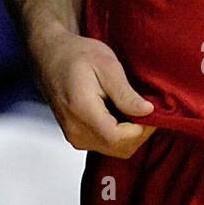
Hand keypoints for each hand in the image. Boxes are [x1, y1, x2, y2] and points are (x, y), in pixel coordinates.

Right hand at [36, 27, 155, 158]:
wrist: (50, 56)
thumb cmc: (76, 55)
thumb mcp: (106, 65)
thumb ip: (126, 93)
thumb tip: (147, 112)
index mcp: (82, 111)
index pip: (119, 138)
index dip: (142, 129)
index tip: (152, 112)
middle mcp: (75, 130)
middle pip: (119, 148)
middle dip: (140, 132)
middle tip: (147, 109)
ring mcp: (74, 136)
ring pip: (114, 149)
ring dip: (130, 134)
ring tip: (133, 108)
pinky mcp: (75, 137)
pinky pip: (105, 144)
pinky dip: (119, 133)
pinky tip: (120, 113)